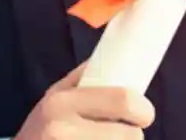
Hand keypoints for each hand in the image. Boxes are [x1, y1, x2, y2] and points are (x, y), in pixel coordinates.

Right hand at [15, 62, 154, 139]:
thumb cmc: (41, 129)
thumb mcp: (55, 96)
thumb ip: (84, 78)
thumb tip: (116, 54)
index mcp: (61, 103)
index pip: (122, 100)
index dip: (142, 109)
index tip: (144, 114)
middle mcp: (62, 130)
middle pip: (131, 136)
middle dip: (133, 135)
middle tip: (126, 133)